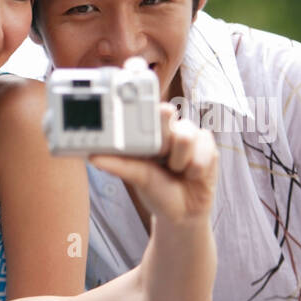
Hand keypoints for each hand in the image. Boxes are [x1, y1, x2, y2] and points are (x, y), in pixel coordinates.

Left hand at [89, 104, 217, 225]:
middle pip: (167, 115)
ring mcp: (190, 134)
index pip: (146, 108)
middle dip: (162, 134)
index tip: (137, 87)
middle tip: (160, 153)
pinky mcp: (208, 145)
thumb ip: (118, 165)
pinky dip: (194, 170)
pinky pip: (202, 152)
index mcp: (149, 131)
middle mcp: (169, 127)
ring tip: (175, 170)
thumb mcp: (136, 177)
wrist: (182, 212)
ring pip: (185, 136)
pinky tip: (191, 174)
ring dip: (178, 162)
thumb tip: (93, 157)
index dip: (144, 99)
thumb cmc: (157, 190)